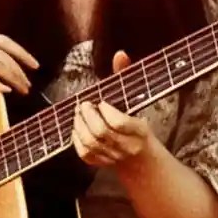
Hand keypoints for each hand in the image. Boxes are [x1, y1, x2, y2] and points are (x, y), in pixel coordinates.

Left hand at [71, 51, 159, 169]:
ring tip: (78, 114)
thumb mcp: (134, 100)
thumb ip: (124, 77)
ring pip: (90, 143)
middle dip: (88, 116)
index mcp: (139, 130)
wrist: (141, 159)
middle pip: (101, 133)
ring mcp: (113, 157)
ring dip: (79, 126)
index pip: (118, 122)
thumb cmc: (135, 122)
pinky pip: (85, 154)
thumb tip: (119, 54)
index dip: (105, 110)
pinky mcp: (101, 164)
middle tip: (83, 105)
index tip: (101, 101)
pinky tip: (76, 128)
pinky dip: (76, 140)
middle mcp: (127, 146)